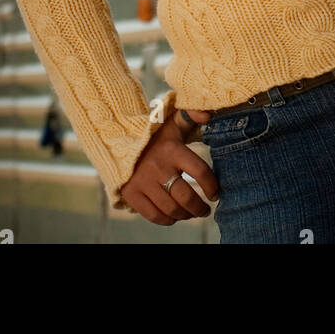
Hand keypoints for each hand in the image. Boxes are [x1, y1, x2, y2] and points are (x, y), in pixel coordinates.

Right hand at [119, 107, 215, 224]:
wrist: (119, 140)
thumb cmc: (154, 136)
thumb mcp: (172, 122)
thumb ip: (191, 115)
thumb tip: (207, 114)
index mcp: (172, 149)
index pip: (200, 171)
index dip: (212, 186)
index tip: (215, 194)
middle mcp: (158, 166)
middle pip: (186, 197)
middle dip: (200, 208)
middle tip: (205, 209)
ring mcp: (143, 181)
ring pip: (172, 210)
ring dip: (185, 215)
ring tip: (190, 213)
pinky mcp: (131, 193)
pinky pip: (154, 215)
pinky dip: (167, 220)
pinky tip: (173, 216)